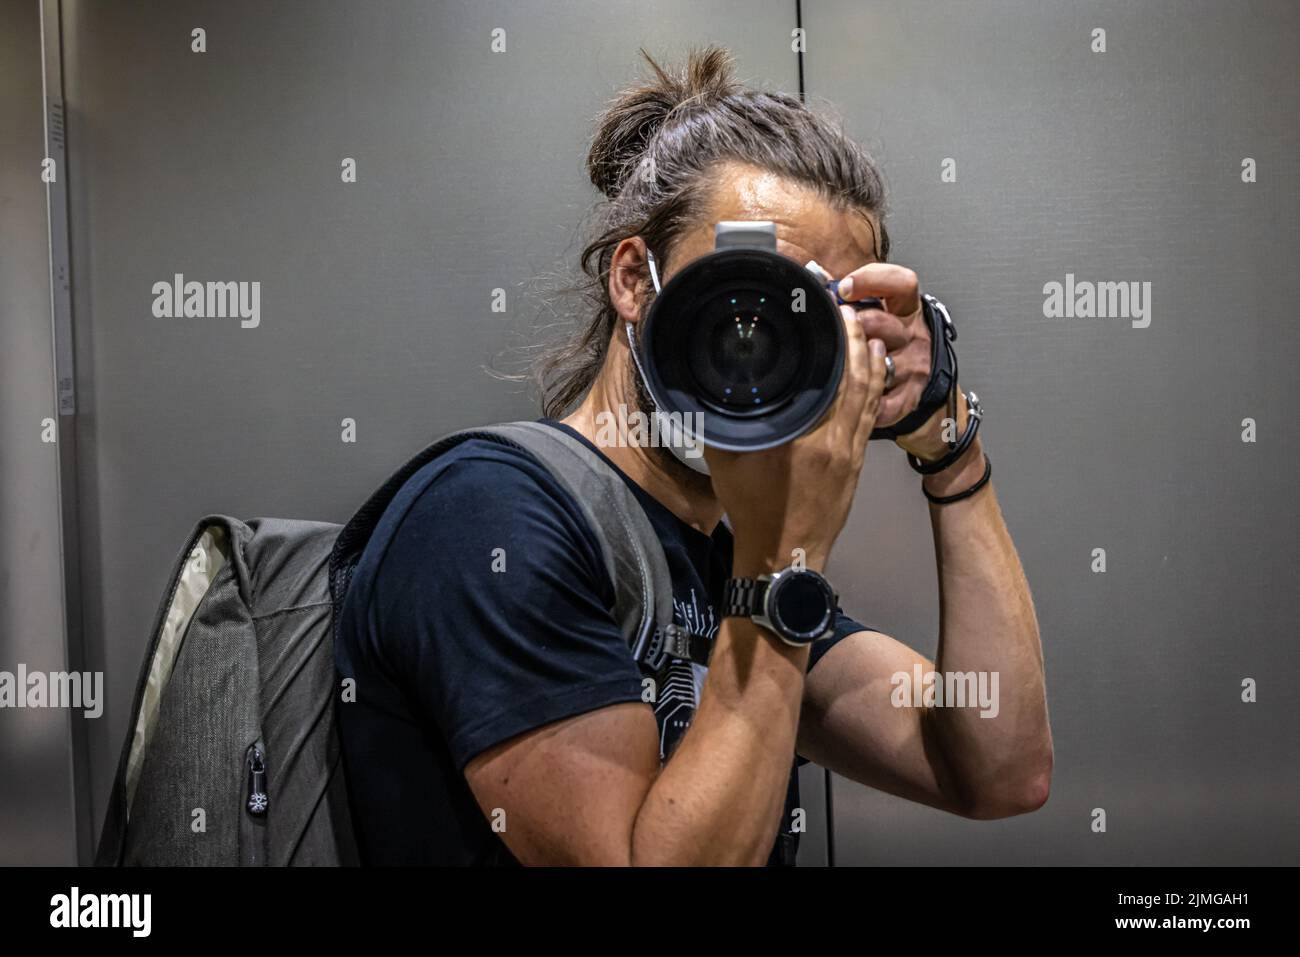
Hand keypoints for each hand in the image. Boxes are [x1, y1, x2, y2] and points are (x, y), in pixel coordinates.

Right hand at [705, 306, 887, 574]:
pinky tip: (872, 369)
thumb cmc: (753, 511)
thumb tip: (701, 388)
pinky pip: (869, 415)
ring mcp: (849, 452)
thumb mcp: (726, 458)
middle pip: (856, 376)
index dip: (836, 337)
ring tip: (862, 331)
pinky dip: (872, 387)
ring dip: (868, 359)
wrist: (783, 556)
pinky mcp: (856, 463)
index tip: (831, 309)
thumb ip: (720, 419)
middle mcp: (832, 440)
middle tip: (847, 310)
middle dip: (854, 338)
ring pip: (868, 394)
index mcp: (802, 435)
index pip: (831, 373)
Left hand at [836, 263, 961, 461]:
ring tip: (843, 363)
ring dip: (859, 365)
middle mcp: (913, 334)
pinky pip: (884, 402)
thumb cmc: (887, 336)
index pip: (901, 283)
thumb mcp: (877, 307)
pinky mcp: (911, 395)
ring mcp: (915, 366)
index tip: (844, 287)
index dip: (871, 280)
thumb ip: (850, 293)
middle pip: (886, 325)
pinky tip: (853, 394)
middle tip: (841, 327)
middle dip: (858, 326)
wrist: (918, 373)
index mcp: (905, 307)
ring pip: (883, 365)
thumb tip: (815, 278)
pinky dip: (866, 401)